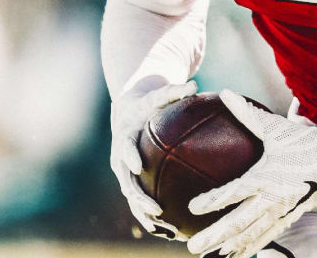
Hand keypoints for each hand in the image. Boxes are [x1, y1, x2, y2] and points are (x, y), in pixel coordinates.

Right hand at [110, 81, 197, 239]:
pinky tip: (171, 231)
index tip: (138, 166)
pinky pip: (142, 202)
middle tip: (156, 210)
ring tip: (164, 230)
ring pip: (133, 199)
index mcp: (124, 138)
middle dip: (139, 199)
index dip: (129, 156)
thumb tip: (194, 85)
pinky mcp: (134, 182)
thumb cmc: (148, 103)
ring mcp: (126, 174)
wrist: (128, 113)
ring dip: (146, 216)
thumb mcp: (158, 95)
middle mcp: (121, 160)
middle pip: (127, 183)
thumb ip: (174, 91)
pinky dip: (152, 218)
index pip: (124, 148)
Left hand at [185, 90, 316, 257]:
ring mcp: (280, 213)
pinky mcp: (287, 219)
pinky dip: (249, 247)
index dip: (212, 201)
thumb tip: (224, 93)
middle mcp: (272, 199)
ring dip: (229, 247)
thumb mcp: (275, 127)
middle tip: (192, 247)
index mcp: (266, 177)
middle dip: (214, 237)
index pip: (233, 192)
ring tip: (209, 257)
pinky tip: (236, 255)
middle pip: (238, 224)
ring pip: (251, 236)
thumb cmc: (303, 142)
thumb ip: (247, 114)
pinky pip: (266, 237)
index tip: (192, 207)